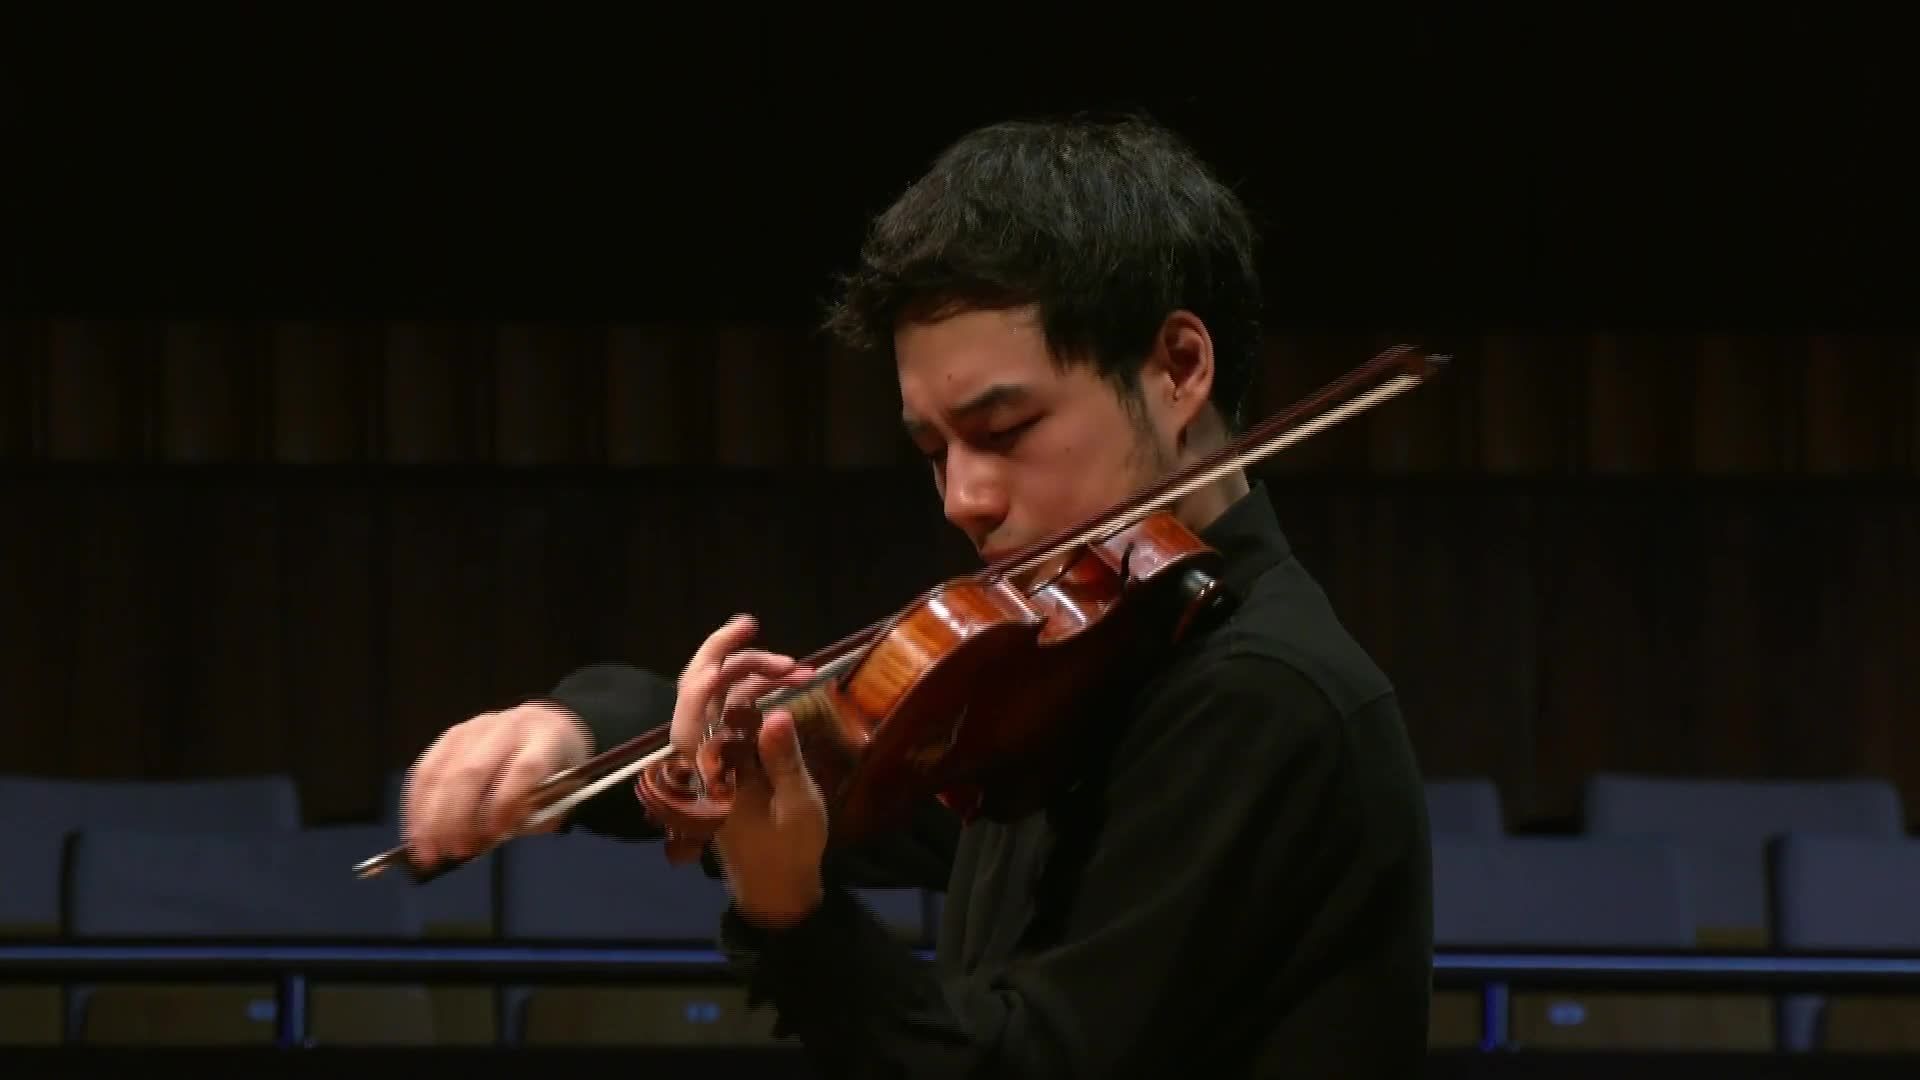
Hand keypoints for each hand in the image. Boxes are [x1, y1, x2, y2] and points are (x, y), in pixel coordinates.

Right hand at [402, 701, 592, 869]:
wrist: (545, 725)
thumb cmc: (556, 768)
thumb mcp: (564, 792)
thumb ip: (534, 815)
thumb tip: (492, 837)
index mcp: (546, 739)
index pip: (524, 769)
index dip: (507, 804)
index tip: (496, 836)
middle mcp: (507, 728)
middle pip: (474, 771)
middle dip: (458, 817)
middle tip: (455, 852)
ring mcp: (474, 728)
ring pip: (443, 771)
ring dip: (430, 817)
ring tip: (429, 852)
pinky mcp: (449, 736)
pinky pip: (425, 770)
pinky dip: (417, 806)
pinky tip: (416, 834)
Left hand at [673, 614, 827, 927]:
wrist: (777, 883)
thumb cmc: (787, 850)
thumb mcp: (797, 807)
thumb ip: (784, 761)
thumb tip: (776, 714)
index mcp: (708, 771)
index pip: (692, 709)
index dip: (709, 670)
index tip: (741, 642)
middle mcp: (703, 757)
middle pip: (697, 690)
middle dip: (724, 653)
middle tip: (752, 625)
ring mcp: (715, 754)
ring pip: (718, 698)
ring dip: (751, 674)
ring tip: (798, 668)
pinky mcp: (731, 756)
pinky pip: (734, 713)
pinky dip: (758, 692)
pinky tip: (790, 683)